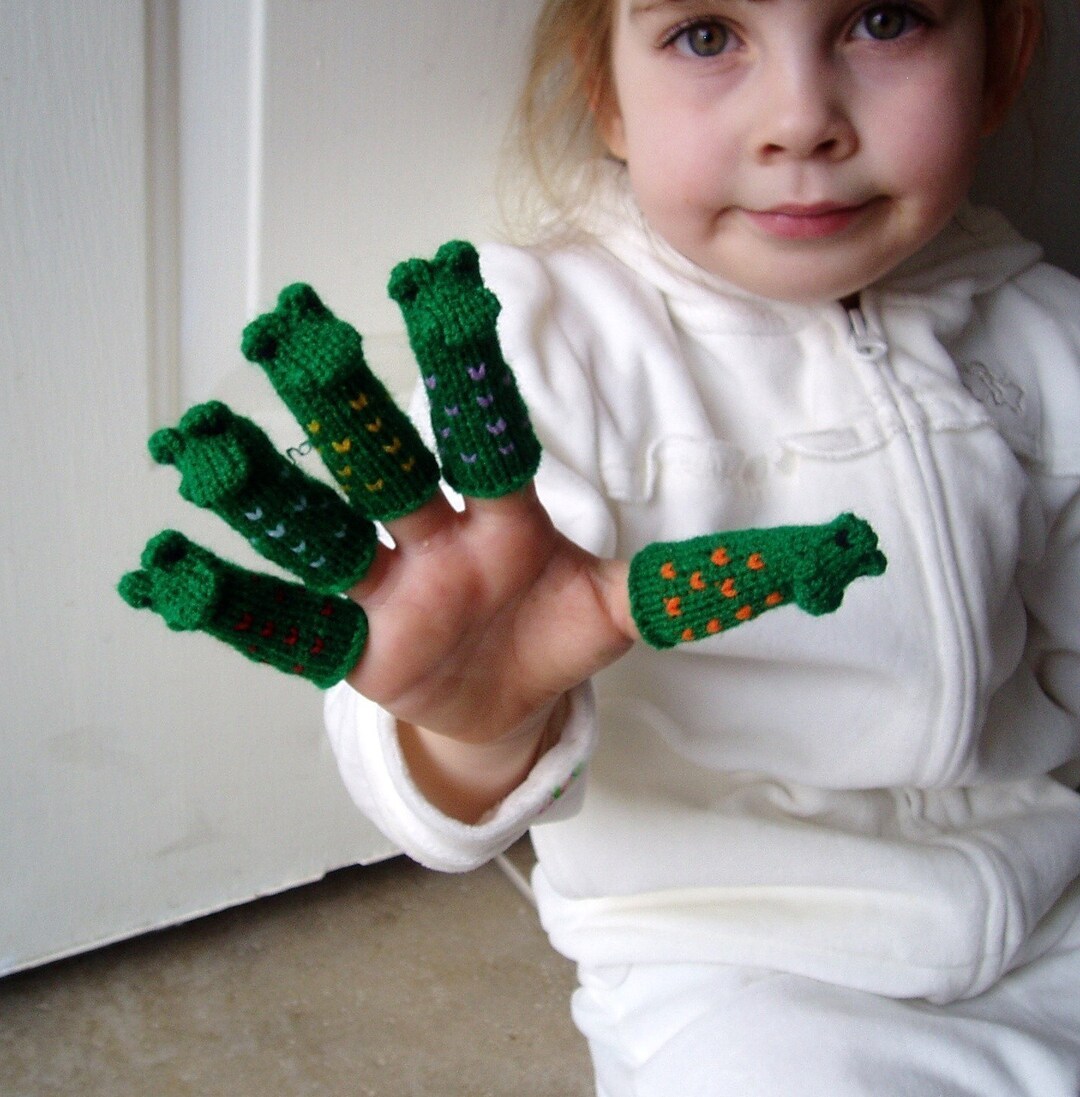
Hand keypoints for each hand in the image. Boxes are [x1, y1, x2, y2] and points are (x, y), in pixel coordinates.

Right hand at [120, 240, 885, 815]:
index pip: (485, 423)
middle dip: (353, 402)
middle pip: (390, 452)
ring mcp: (387, 581)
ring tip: (207, 443)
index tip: (443, 285)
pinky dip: (237, 605)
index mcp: (506, 502)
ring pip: (326, 520)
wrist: (506, 703)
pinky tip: (167, 576)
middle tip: (302, 332)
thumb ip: (708, 579)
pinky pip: (290, 622)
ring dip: (274, 484)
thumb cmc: (558, 630)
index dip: (468, 364)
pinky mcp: (354, 643)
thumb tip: (827, 559)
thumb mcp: (634, 605)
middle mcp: (436, 526)